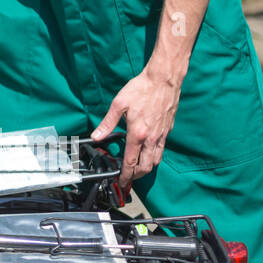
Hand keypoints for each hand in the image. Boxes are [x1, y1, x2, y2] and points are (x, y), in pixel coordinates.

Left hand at [90, 68, 180, 189]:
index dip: (125, 176)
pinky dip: (154, 157)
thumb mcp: (118, 104)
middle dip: (136, 177)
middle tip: (128, 179)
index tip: (121, 182)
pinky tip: (147, 154)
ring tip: (136, 170)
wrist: (163, 80)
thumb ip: (107, 123)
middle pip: (146, 167)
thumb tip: (96, 137)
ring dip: (146, 169)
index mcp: (138, 134)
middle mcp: (151, 138)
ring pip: (156, 161)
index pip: (130, 162)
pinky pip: (161, 150)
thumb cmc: (141, 89)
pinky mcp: (167, 130)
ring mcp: (161, 135)